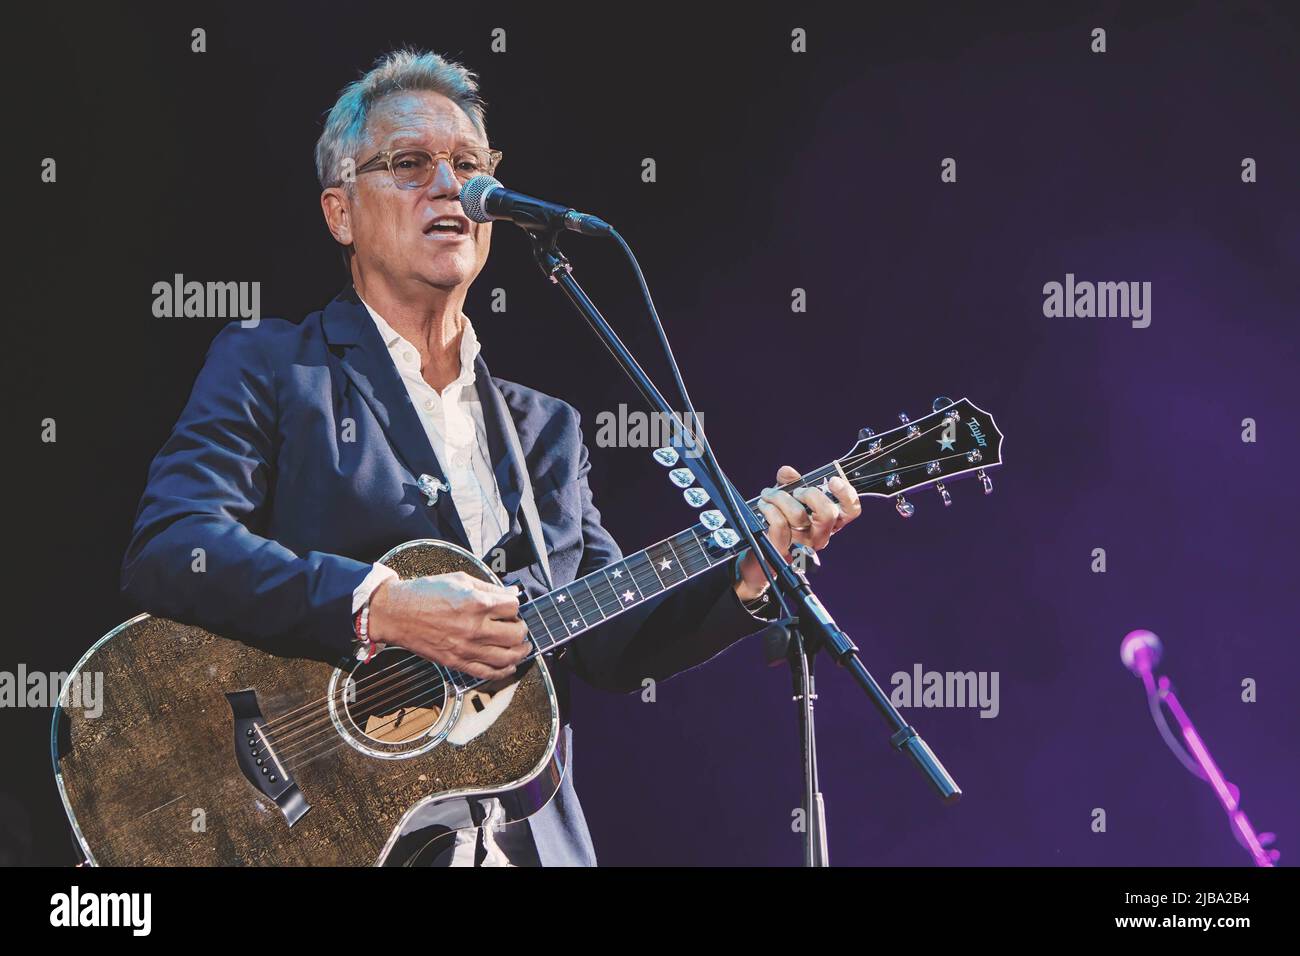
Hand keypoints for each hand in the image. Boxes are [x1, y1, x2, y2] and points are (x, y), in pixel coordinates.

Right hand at [367, 572, 530, 679]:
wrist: (396, 613)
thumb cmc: (425, 593)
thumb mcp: (459, 580)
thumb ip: (489, 588)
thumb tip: (512, 592)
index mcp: (476, 603)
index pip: (513, 607)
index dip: (514, 605)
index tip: (510, 606)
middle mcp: (474, 628)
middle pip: (516, 634)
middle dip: (521, 628)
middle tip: (517, 625)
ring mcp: (466, 648)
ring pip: (508, 657)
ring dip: (520, 651)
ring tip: (522, 646)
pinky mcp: (457, 662)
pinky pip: (488, 673)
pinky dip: (504, 671)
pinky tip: (509, 665)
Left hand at [734, 466, 862, 599]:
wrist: (760, 553)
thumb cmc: (779, 522)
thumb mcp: (787, 497)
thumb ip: (790, 482)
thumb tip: (788, 472)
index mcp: (829, 522)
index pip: (851, 511)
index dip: (847, 495)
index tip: (833, 481)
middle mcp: (820, 536)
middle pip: (828, 513)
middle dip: (809, 494)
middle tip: (796, 491)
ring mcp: (803, 546)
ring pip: (798, 515)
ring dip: (779, 497)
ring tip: (769, 495)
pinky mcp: (784, 551)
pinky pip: (780, 524)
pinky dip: (769, 508)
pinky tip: (764, 506)